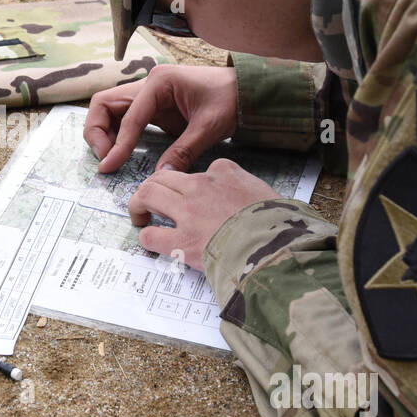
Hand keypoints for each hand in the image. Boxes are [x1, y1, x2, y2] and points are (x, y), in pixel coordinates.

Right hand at [84, 64, 236, 173]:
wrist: (245, 90)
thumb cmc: (230, 101)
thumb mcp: (209, 128)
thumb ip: (183, 152)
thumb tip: (159, 176)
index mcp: (160, 82)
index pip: (128, 117)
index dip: (117, 145)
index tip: (109, 167)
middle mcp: (148, 83)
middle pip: (104, 103)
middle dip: (97, 132)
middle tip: (106, 160)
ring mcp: (148, 93)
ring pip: (109, 109)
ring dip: (103, 133)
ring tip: (111, 158)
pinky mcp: (152, 105)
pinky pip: (124, 117)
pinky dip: (116, 133)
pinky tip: (121, 152)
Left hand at [127, 159, 278, 270]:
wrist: (275, 246)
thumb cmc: (277, 221)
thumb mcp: (264, 190)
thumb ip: (245, 185)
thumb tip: (243, 193)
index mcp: (223, 172)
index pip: (200, 170)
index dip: (192, 183)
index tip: (192, 195)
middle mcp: (200, 187)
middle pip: (161, 176)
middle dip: (151, 186)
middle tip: (149, 202)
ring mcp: (188, 213)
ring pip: (148, 195)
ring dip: (138, 205)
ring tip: (140, 216)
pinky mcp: (182, 242)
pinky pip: (150, 235)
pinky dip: (146, 236)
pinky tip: (151, 241)